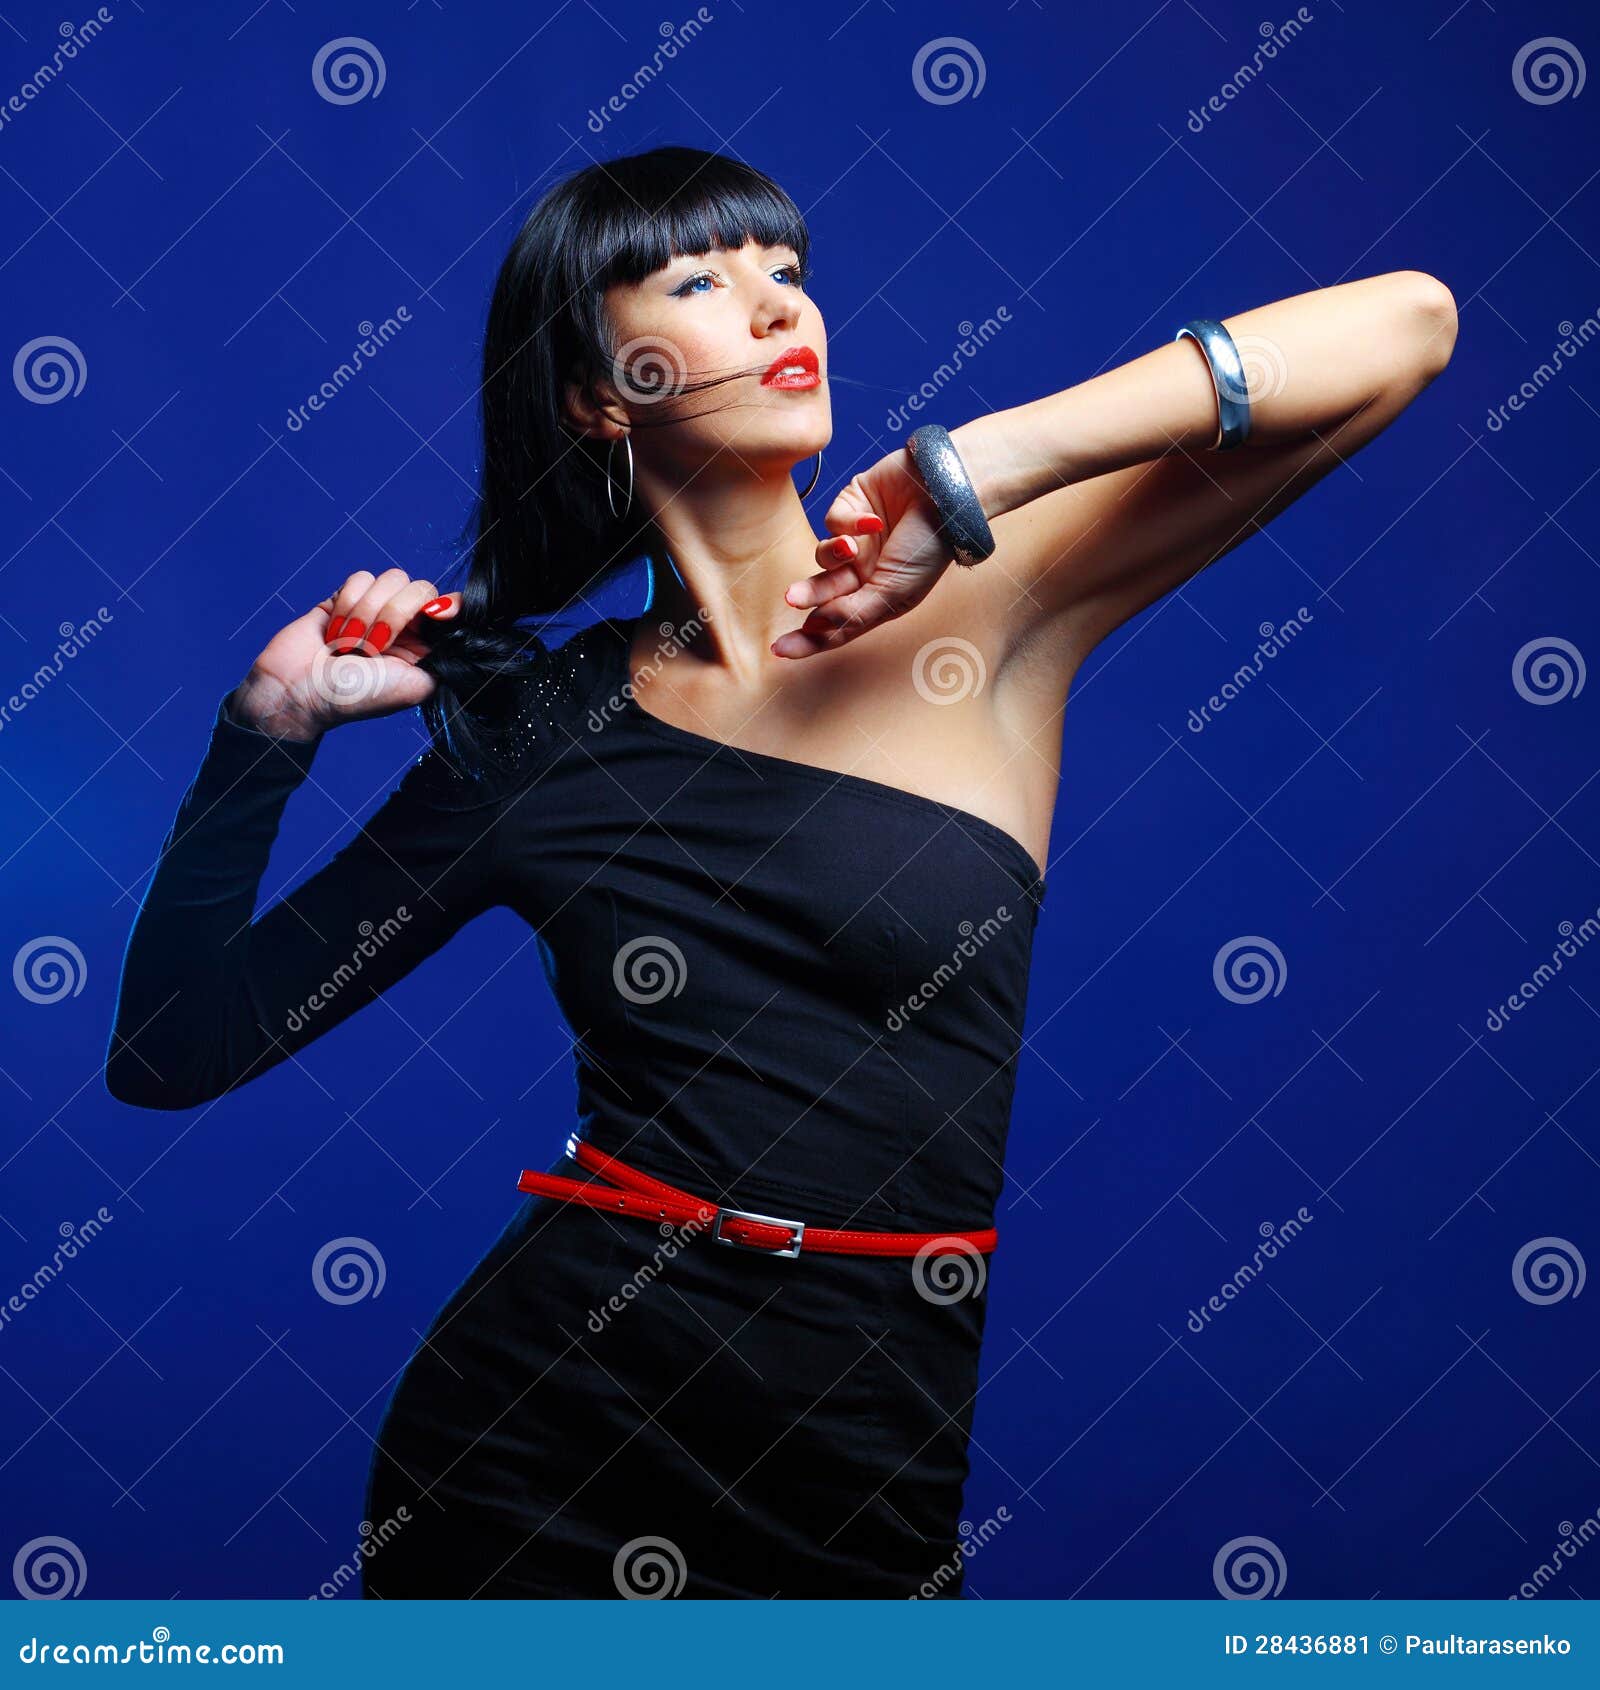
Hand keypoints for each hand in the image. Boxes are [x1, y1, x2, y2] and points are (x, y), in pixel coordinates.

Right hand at [228, 569, 460, 739]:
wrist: (298, 691)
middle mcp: (406, 626)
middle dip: (394, 615)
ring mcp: (376, 608)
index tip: (436, 614)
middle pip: (421, 588)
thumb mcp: (414, 687)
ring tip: (349, 644)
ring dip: (367, 613)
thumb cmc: (355, 697)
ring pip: (390, 578)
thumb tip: (462, 630)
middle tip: (373, 647)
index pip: (452, 609)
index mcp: (427, 647)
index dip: (448, 605)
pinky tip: (334, 631)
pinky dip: (348, 604)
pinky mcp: (346, 596)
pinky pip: (361, 577)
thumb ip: (444, 657)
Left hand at [773, 446, 957, 658]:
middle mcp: (866, 572)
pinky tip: (872, 520)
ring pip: (823, 556)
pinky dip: (849, 524)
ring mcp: (858, 540)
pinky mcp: (851, 507)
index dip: (810, 640)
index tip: (781, 650)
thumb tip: (815, 626)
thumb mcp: (895, 592)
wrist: (946, 495)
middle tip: (792, 598)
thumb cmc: (929, 548)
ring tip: (850, 549)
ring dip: (833, 555)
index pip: (839, 625)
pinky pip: (833, 522)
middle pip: (823, 592)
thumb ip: (855, 613)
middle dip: (809, 595)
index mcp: (880, 598)